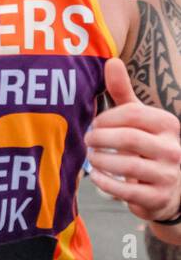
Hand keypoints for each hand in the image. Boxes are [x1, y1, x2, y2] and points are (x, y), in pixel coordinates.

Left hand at [86, 58, 180, 221]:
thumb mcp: (140, 119)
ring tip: (91, 157)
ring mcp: (168, 175)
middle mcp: (173, 149)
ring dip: (100, 160)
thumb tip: (111, 61)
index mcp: (168, 125)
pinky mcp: (158, 198)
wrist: (172, 188)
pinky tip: (97, 175)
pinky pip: (126, 190)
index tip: (94, 123)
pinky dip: (105, 182)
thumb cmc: (147, 145)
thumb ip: (123, 93)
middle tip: (87, 140)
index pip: (132, 114)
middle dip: (100, 139)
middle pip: (128, 139)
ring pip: (126, 165)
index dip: (106, 118)